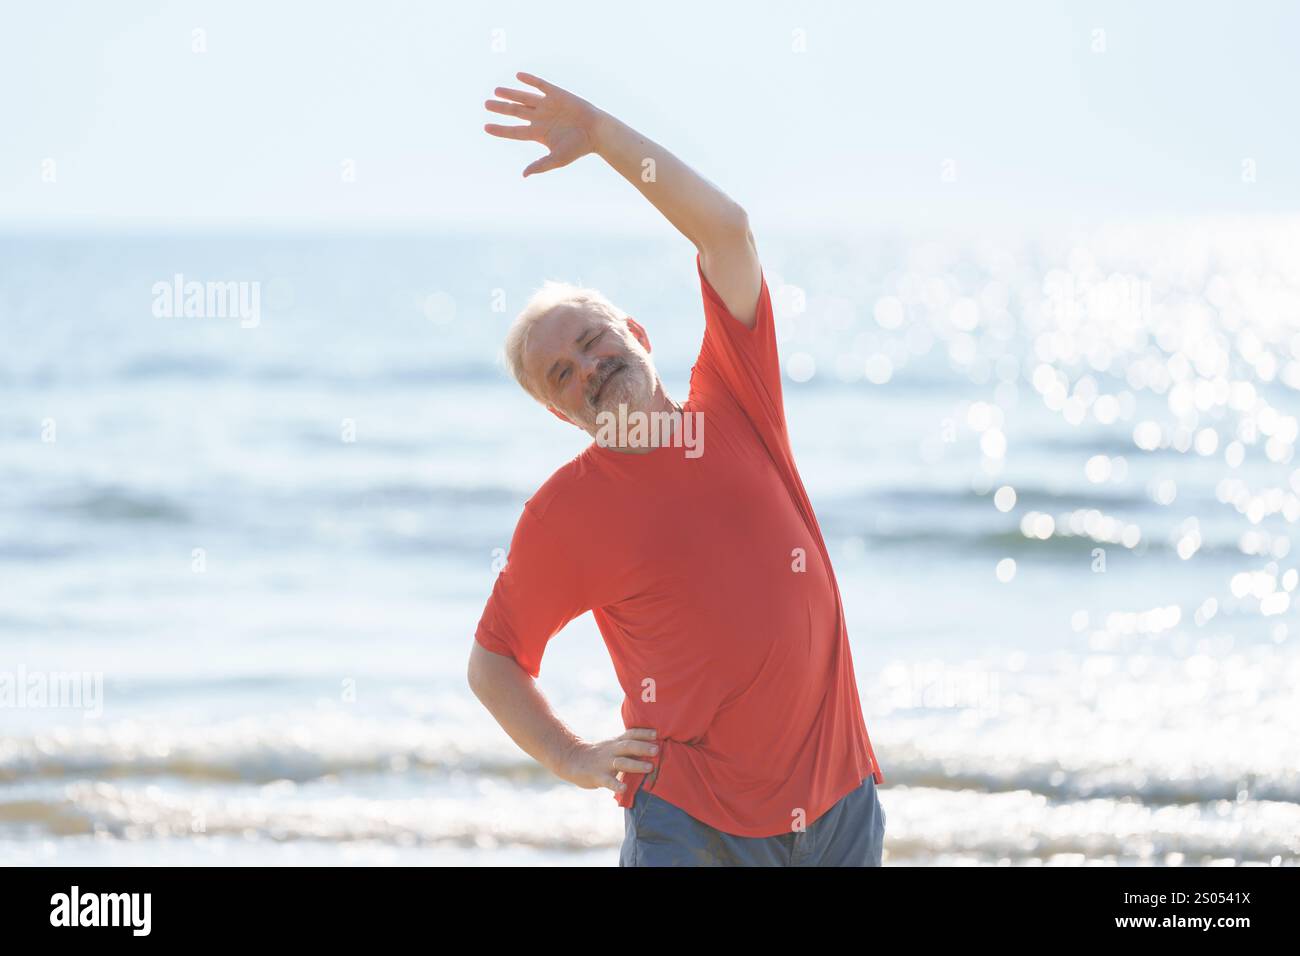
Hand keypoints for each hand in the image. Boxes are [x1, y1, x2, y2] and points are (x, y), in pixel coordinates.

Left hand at [484, 71, 601, 176]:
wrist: (596, 131)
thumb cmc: (578, 147)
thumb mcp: (557, 159)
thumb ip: (540, 165)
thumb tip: (523, 175)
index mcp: (538, 134)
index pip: (514, 131)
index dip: (500, 130)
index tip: (485, 127)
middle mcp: (540, 118)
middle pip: (515, 112)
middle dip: (501, 108)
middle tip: (486, 104)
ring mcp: (547, 106)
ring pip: (524, 98)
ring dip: (510, 93)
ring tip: (496, 90)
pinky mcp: (556, 94)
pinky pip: (540, 85)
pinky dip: (530, 80)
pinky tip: (518, 76)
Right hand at [557, 728, 658, 792]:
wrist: (573, 760)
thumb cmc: (600, 754)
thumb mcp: (613, 745)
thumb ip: (629, 745)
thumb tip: (654, 746)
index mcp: (617, 742)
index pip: (631, 734)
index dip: (643, 733)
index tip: (656, 733)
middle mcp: (612, 750)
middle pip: (628, 746)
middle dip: (643, 747)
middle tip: (657, 749)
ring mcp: (605, 763)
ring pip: (621, 762)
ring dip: (636, 765)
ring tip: (649, 767)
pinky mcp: (598, 776)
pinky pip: (608, 781)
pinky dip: (616, 785)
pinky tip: (624, 788)